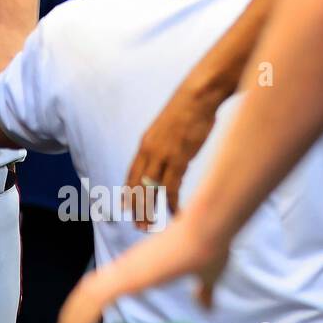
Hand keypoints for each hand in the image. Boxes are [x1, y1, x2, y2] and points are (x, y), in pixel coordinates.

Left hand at [53, 216, 228, 322]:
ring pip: (87, 295)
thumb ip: (202, 290)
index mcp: (141, 267)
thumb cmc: (210, 248)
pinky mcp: (126, 275)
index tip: (83, 315)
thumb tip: (205, 302)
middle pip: (90, 291)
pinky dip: (79, 316)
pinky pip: (94, 298)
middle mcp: (128, 267)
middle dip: (76, 313)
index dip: (93, 302)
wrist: (210, 230)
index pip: (108, 285)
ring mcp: (125, 269)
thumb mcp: (206, 276)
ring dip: (73, 317)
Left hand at [122, 81, 218, 227]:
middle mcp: (149, 151)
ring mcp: (162, 155)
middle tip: (137, 225)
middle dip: (136, 207)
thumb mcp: (168, 129)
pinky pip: (171, 186)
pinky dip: (171, 202)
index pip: (131, 172)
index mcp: (146, 143)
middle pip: (137, 184)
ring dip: (150, 209)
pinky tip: (174, 212)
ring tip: (150, 225)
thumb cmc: (188, 111)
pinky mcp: (178, 158)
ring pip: (150, 189)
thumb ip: (166, 146)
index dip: (128, 191)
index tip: (124, 206)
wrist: (198, 96)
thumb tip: (171, 160)